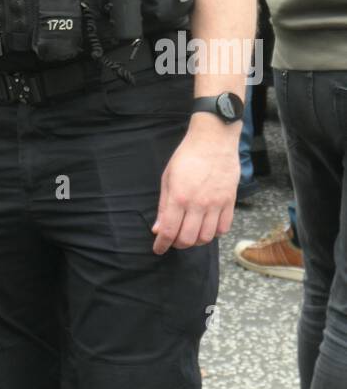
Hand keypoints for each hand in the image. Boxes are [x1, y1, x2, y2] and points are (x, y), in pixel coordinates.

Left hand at [151, 130, 239, 253]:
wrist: (213, 140)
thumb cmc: (187, 156)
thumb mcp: (168, 177)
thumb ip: (163, 205)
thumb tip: (158, 228)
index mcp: (179, 196)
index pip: (169, 230)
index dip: (162, 244)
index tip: (158, 249)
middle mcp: (198, 204)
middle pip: (188, 239)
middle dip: (177, 244)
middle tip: (173, 240)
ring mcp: (216, 204)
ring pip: (207, 237)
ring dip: (196, 240)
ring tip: (189, 233)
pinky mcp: (230, 202)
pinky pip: (223, 228)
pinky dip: (214, 233)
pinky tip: (207, 227)